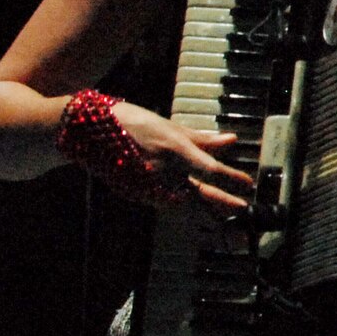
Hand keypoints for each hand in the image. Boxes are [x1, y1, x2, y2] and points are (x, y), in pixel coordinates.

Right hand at [111, 101, 254, 210]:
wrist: (88, 130)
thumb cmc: (133, 121)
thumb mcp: (170, 125)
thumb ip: (201, 138)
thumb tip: (231, 141)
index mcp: (173, 149)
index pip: (211, 169)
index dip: (232, 179)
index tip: (248, 184)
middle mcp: (163, 170)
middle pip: (200, 194)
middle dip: (224, 204)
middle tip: (243, 209)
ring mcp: (148, 185)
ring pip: (185, 204)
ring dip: (207, 211)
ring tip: (225, 214)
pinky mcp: (136, 194)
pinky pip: (166, 203)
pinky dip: (183, 207)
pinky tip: (196, 210)